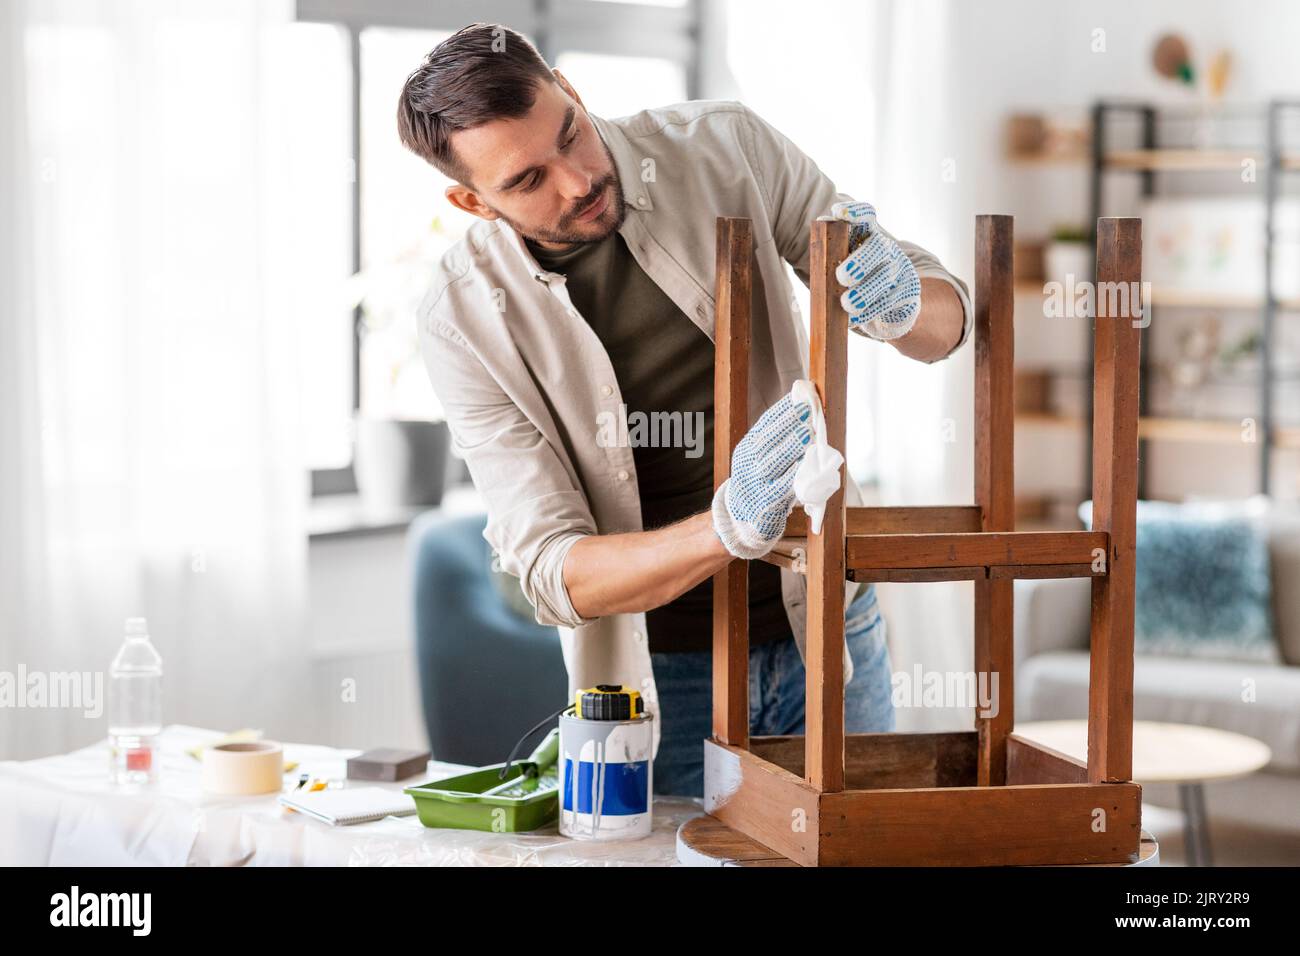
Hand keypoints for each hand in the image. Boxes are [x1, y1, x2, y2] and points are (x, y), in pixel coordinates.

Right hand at [711, 393, 812, 558]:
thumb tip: (802, 410)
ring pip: (773, 462)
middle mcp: (749, 464)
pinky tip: (805, 465)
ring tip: (809, 433)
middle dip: (788, 424)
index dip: (783, 410)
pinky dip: (794, 475)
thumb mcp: (760, 457)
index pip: (765, 423)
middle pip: (767, 440)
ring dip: (792, 446)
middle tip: (808, 411)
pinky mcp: (766, 504)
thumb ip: (776, 439)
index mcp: (747, 448)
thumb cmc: (760, 481)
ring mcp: (756, 484)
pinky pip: (781, 488)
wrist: (742, 518)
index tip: (801, 397)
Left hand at [827, 200, 920, 340]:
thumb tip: (822, 223)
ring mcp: (899, 270)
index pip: (867, 217)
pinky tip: (853, 319)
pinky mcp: (907, 293)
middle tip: (842, 277)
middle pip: (877, 248)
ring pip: (884, 277)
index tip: (839, 214)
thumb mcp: (843, 262)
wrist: (890, 305)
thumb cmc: (857, 279)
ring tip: (847, 304)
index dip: (856, 212)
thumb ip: (831, 246)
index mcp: (868, 236)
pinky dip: (869, 311)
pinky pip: (889, 301)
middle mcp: (886, 249)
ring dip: (864, 291)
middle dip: (860, 261)